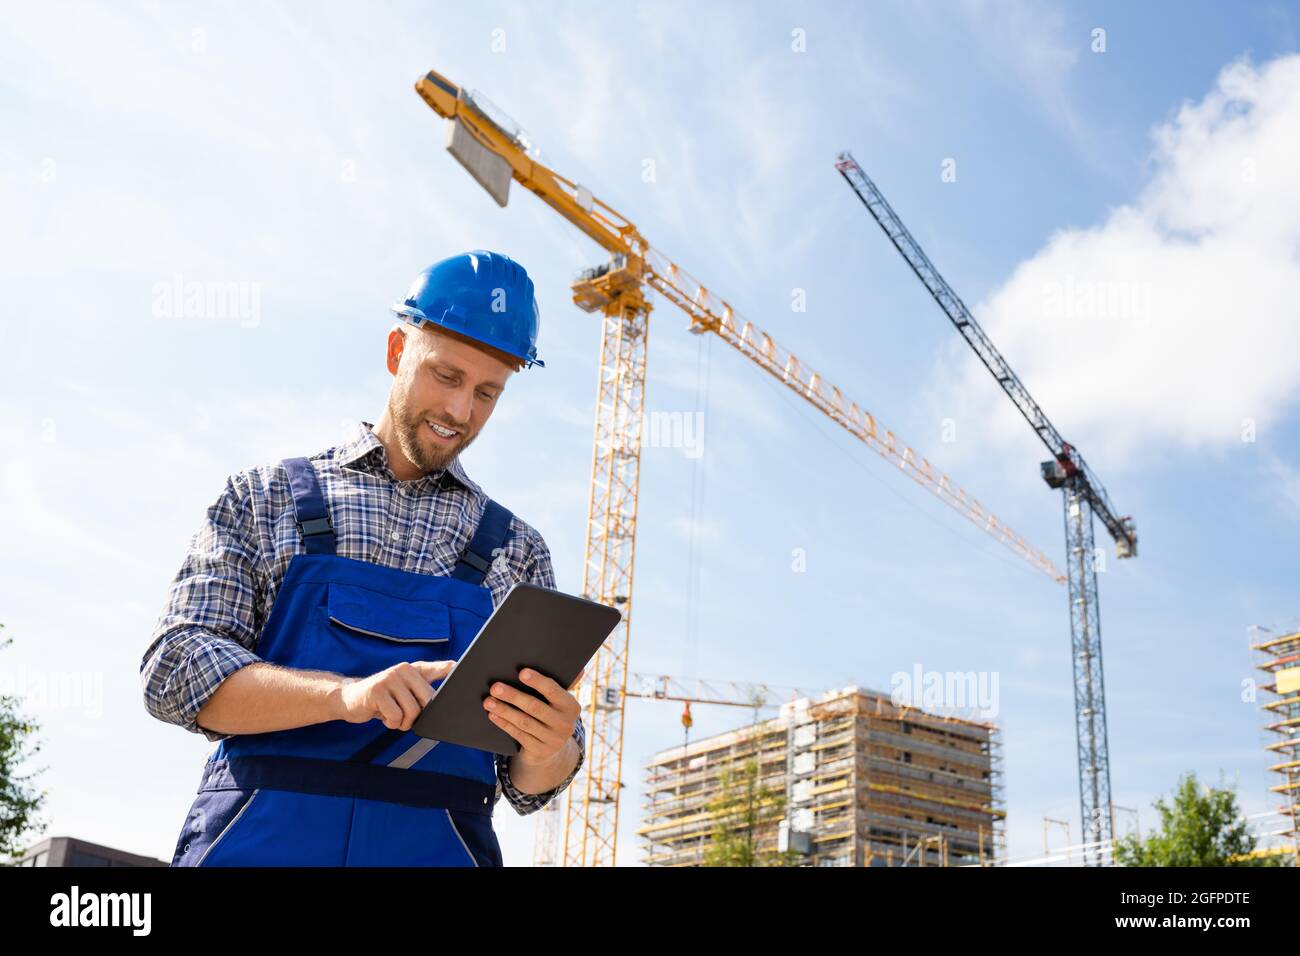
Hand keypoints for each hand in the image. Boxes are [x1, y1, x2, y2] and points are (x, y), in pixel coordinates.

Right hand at [336, 660, 453, 730]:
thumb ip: (422, 689)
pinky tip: (382, 716)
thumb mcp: (403, 689)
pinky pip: (395, 716)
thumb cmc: (382, 697)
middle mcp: (403, 669)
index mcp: (413, 669)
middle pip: (427, 700)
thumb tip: (446, 692)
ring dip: (403, 722)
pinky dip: (391, 723)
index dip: (447, 668)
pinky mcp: (377, 691)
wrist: (349, 698)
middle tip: (405, 717)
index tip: (458, 666)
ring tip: (393, 716)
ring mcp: (389, 678)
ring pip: (412, 711)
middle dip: (419, 716)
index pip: (435, 669)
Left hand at [483, 667, 584, 766]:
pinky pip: (518, 735)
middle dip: (513, 696)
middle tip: (495, 687)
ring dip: (504, 710)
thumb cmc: (552, 713)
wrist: (553, 748)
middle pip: (534, 707)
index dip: (537, 681)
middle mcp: (565, 724)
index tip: (521, 672)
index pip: (553, 691)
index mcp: (572, 707)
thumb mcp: (559, 701)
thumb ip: (559, 685)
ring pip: (524, 722)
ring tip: (488, 701)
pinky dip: (504, 723)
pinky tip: (493, 715)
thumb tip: (578, 668)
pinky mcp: (540, 751)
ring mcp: (553, 740)